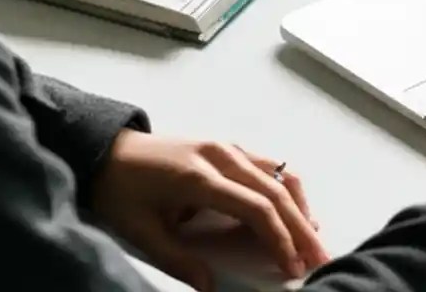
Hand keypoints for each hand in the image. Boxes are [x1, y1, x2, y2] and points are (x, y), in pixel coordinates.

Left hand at [92, 131, 328, 290]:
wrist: (105, 149)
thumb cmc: (119, 191)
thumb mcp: (140, 231)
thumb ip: (177, 260)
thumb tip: (210, 286)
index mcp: (199, 177)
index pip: (256, 207)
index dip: (279, 238)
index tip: (292, 266)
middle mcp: (220, 155)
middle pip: (277, 191)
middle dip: (302, 228)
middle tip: (320, 258)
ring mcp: (226, 147)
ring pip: (279, 174)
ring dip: (300, 207)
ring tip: (313, 238)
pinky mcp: (227, 147)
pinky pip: (268, 166)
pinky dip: (287, 190)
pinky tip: (294, 213)